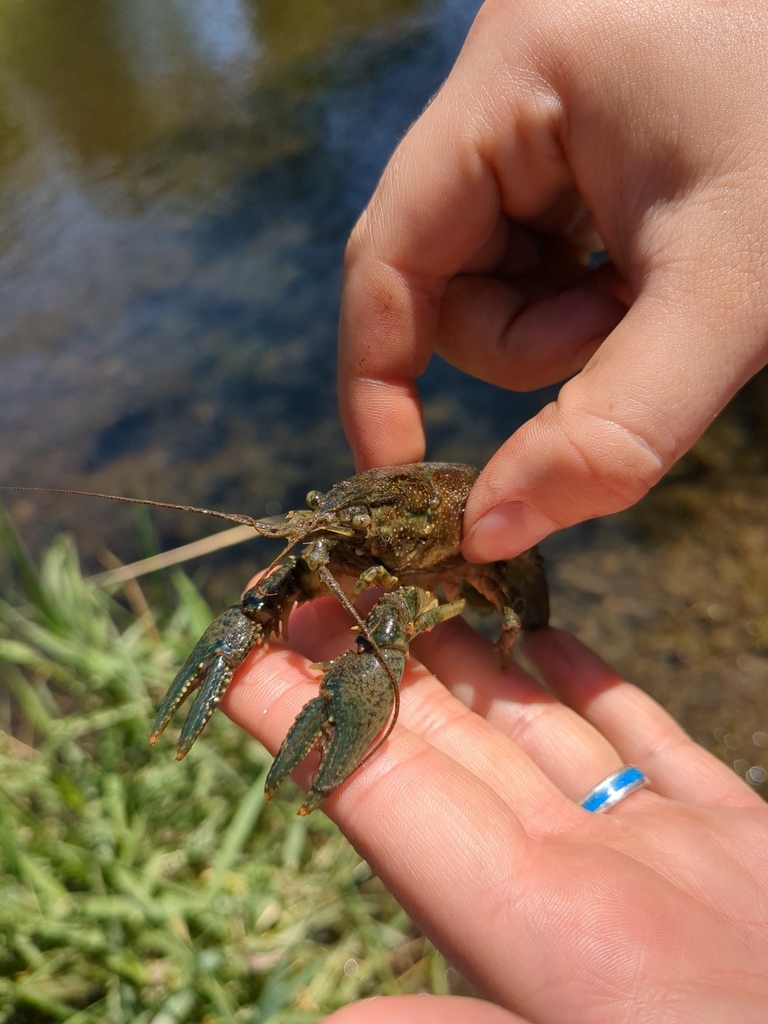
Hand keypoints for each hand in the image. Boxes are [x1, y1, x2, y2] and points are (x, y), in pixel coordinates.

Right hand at [221, 599, 767, 1023]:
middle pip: (446, 741)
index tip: (239, 657)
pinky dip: (594, 681)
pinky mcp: (744, 836)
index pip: (385, 794)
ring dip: (460, 657)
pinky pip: (649, 733)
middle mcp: (598, 862)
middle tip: (301, 604)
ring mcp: (676, 837)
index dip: (300, 719)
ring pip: (534, 717)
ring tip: (401, 594)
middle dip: (360, 670)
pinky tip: (554, 635)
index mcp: (546, 934)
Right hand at [339, 0, 767, 560]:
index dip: (377, 382)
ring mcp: (535, 103)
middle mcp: (506, 77)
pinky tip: (645, 269)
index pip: (386, 257)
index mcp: (516, 74)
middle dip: (528, 338)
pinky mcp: (566, 135)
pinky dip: (582, 293)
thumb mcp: (723, 299)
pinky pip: (532, 253)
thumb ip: (610, 430)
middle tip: (620, 323)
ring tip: (651, 288)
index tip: (402, 484)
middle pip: (444, 278)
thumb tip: (488, 534)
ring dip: (563, 323)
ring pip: (491, 277)